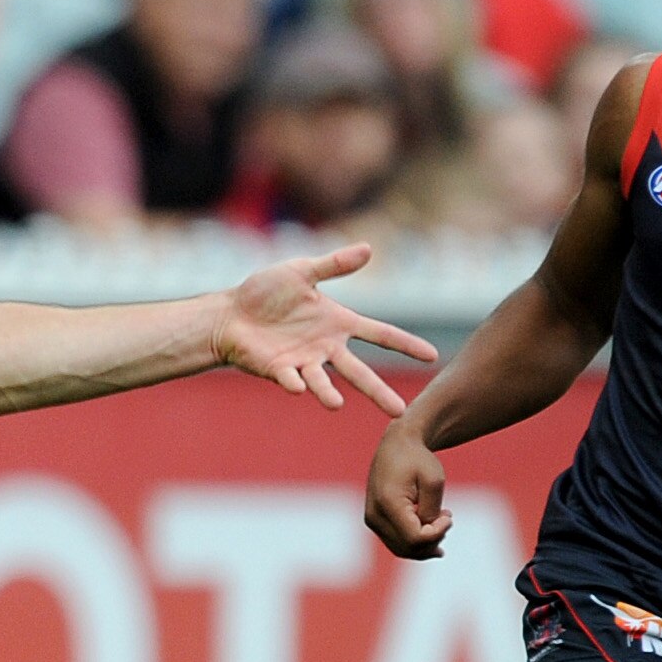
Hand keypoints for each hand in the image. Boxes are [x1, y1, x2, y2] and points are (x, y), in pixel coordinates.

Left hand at [217, 243, 437, 412]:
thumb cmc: (265, 293)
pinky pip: (288, 378)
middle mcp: (326, 347)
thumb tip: (368, 249)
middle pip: (359, 372)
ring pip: (323, 382)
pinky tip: (298, 387)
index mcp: (338, 323)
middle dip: (378, 391)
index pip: (380, 334)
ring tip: (337, 405)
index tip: (432, 357)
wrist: (229, 313)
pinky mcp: (278, 370)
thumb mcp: (301, 272)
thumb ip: (334, 264)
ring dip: (328, 393)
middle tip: (401, 412)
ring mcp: (303, 362)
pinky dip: (293, 382)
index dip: (405, 345)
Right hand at [365, 419, 451, 557]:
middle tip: (447, 517)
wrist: (396, 445)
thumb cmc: (417, 459)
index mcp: (387, 503)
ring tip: (441, 524)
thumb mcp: (433, 480)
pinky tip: (432, 532)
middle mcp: (374, 515)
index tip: (449, 514)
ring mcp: (372, 520)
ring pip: (401, 549)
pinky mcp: (374, 521)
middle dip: (433, 540)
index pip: (415, 538)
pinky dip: (415, 543)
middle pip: (408, 548)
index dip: (437, 533)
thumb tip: (428, 534)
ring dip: (425, 544)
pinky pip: (396, 542)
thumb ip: (431, 510)